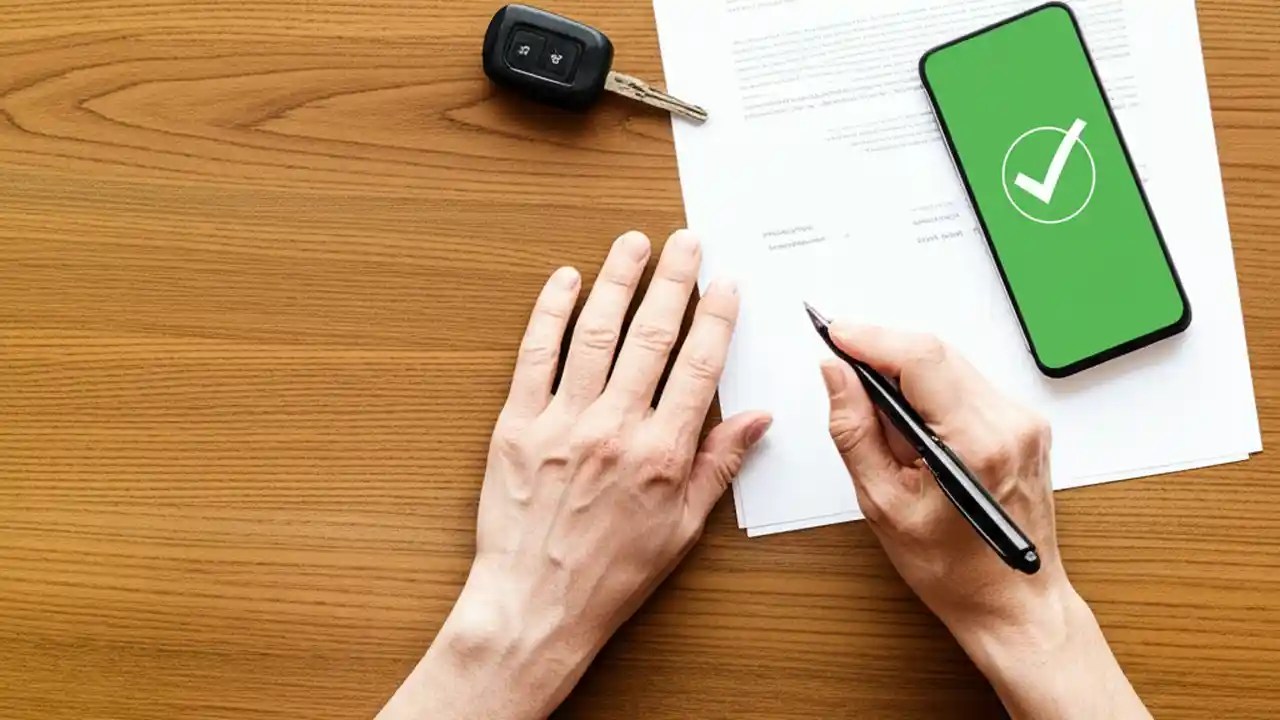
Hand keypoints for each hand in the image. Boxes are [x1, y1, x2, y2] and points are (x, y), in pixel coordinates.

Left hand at [378, 231, 769, 719]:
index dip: (716, 318)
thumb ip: (719, 465)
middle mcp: (614, 429)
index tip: (726, 284)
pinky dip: (550, 312)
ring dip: (617, 281)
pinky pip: (535, 355)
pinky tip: (566, 281)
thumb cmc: (611, 574)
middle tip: (687, 243)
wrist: (535, 605)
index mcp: (662, 454)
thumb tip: (757, 419)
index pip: (698, 367)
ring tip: (634, 244)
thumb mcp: (683, 527)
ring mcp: (561, 423)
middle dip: (674, 281)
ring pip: (594, 333)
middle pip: (651, 336)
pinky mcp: (517, 426)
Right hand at [821, 323, 1149, 719]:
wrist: (1014, 603)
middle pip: (936, 353)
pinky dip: (930, 390)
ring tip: (872, 404)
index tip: (835, 334)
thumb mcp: (884, 504)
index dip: (871, 338)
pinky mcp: (1024, 425)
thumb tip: (836, 375)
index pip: (921, 359)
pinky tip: (909, 420)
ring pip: (951, 365)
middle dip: (882, 352)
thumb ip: (855, 430)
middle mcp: (1010, 423)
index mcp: (977, 443)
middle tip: (840, 364)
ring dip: (905, 372)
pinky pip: (967, 384)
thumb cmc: (955, 571)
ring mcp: (1024, 422)